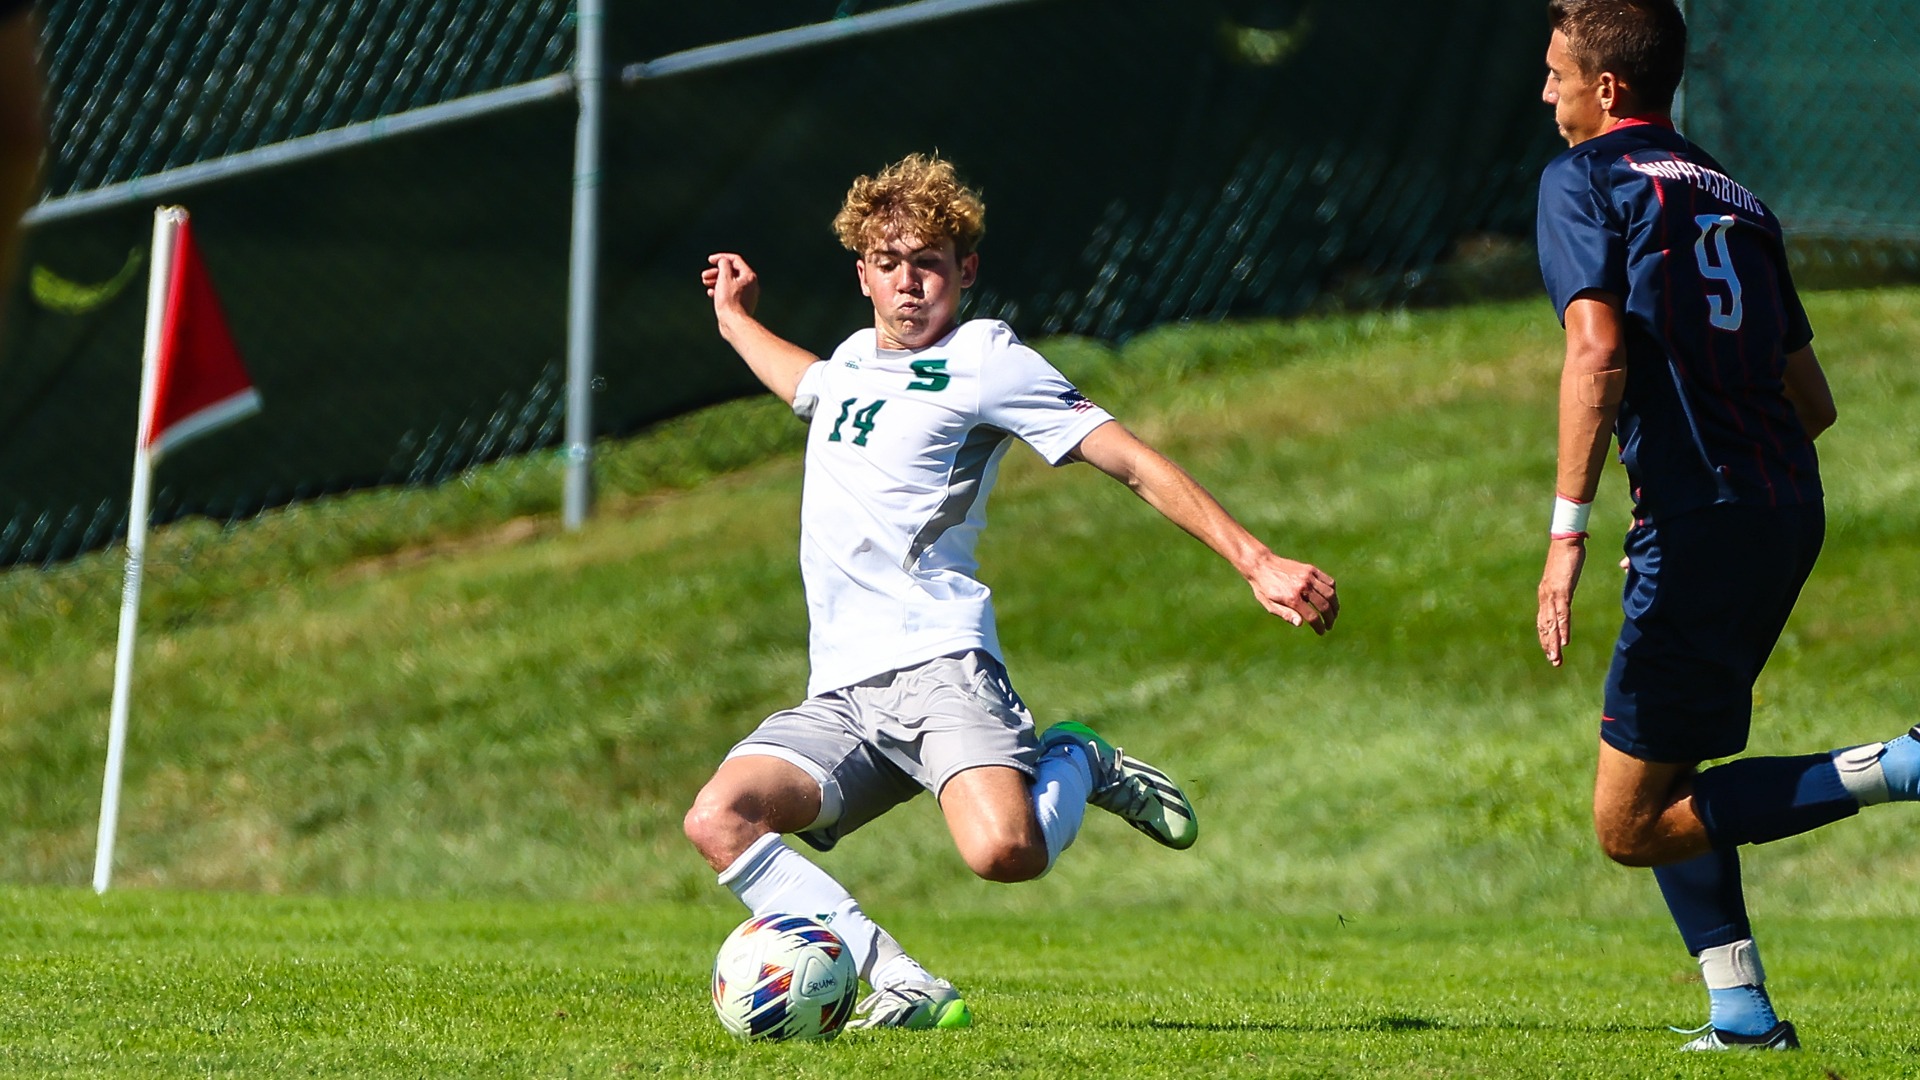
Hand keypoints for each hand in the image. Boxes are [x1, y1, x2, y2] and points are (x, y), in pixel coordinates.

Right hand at [703, 253, 759, 319]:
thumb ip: (724, 265)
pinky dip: (720, 290)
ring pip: (730, 282)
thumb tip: (723, 261)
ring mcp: (747, 295)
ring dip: (716, 280)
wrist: (734, 323)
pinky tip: (711, 293)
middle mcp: (751, 285)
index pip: (735, 260)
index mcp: (749, 276)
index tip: (710, 260)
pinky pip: (730, 293)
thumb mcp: (724, 278)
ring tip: (705, 282)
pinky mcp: (741, 304)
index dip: (721, 258)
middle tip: (704, 275)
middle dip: (716, 271)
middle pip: (732, 272)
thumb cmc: (729, 301)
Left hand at [1247, 554, 1337, 634]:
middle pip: (1324, 606)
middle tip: (1329, 625)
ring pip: (1330, 593)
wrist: (1261, 565)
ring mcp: (1308, 576)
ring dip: (1335, 606)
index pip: (1312, 617)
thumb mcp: (1269, 605)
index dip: (1320, 627)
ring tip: (1333, 614)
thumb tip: (1300, 623)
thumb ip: (1285, 614)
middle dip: (1330, 618)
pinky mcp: (1311, 569)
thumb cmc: (1264, 588)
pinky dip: (1333, 591)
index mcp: (1291, 598)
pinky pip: (1329, 581)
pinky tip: (1330, 598)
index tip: (1322, 632)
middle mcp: (1302, 586)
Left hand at [1537, 537, 1586, 665]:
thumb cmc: (1566, 556)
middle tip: (1553, 662)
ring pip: (1552, 624)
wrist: (1566, 541)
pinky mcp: (1562, 590)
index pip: (1543, 620)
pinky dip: (1563, 629)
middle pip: (1546, 626)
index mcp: (1545, 594)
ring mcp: (1552, 594)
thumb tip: (1567, 588)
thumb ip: (1564, 584)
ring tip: (1556, 658)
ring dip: (1554, 643)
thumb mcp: (1563, 576)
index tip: (1548, 650)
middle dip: (1549, 645)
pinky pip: (1563, 614)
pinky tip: (1564, 642)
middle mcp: (1545, 597)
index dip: (1545, 636)